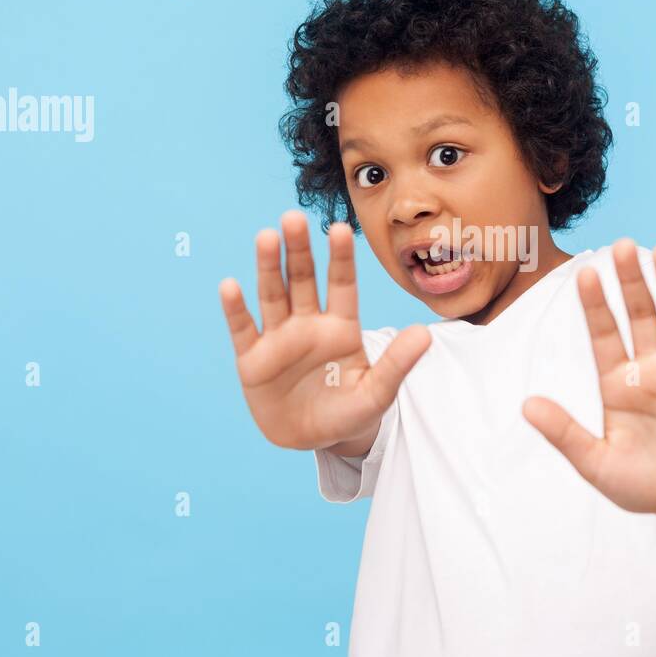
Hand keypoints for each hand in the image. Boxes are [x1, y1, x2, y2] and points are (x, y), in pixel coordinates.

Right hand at [219, 211, 430, 451]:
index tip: (342, 228)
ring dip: (268, 267)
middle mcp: (309, 325)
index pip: (342, 285)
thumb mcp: (378, 393)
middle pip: (302, 281)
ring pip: (273, 296)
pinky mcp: (253, 360)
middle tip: (294, 217)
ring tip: (266, 237)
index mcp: (342, 327)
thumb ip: (398, 363)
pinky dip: (236, 309)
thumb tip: (425, 334)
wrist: (316, 439)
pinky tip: (230, 286)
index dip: (341, 258)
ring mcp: (279, 339)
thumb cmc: (351, 412)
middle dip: (299, 251)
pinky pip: (243, 330)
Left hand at [522, 239, 655, 523]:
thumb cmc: (646, 484)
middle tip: (622, 245)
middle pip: (638, 316)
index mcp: (617, 384)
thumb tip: (526, 406)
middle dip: (630, 282)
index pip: (603, 334)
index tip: (585, 274)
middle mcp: (650, 369)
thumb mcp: (598, 464)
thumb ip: (565, 434)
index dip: (596, 305)